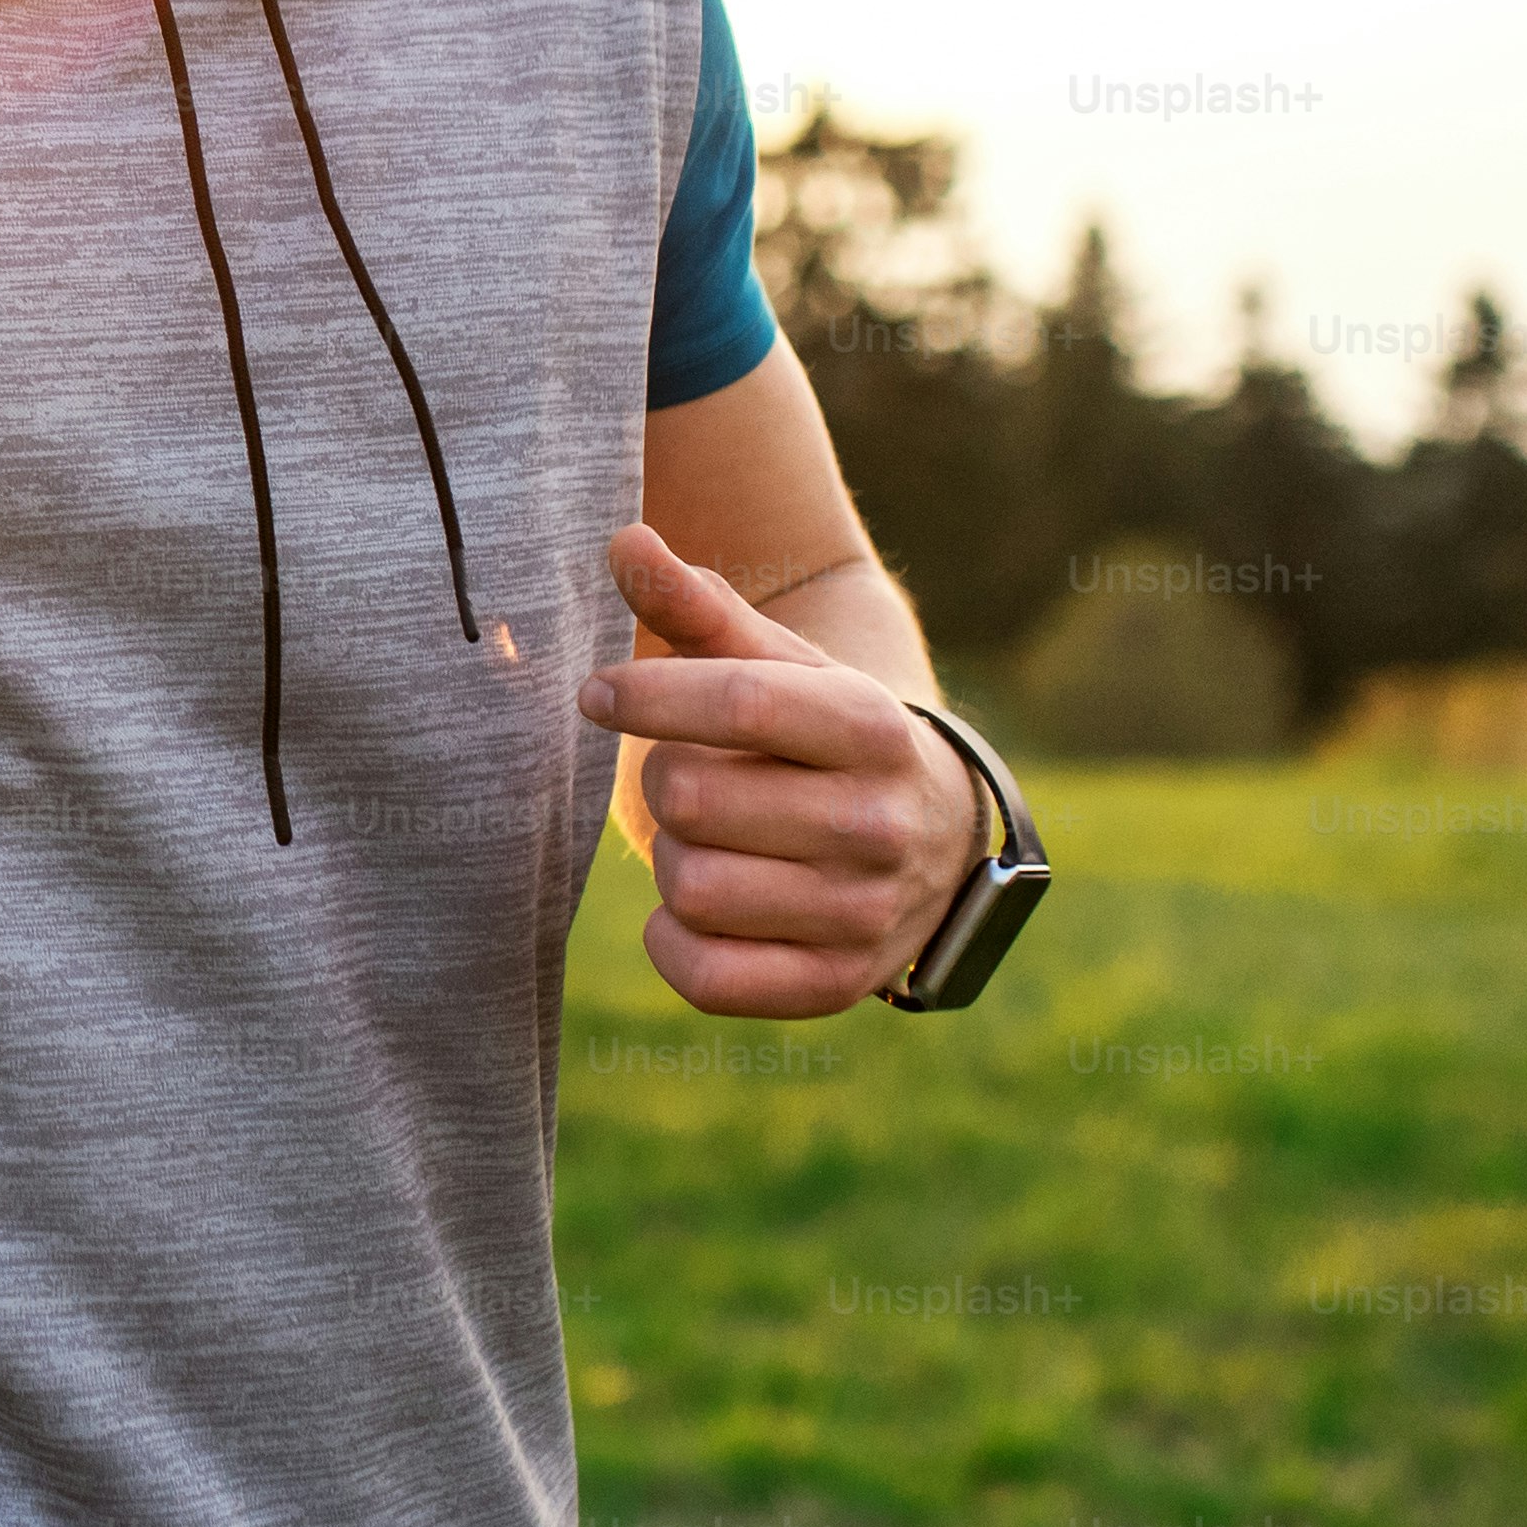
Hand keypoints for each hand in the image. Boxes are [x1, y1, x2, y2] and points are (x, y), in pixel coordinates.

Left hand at [579, 522, 981, 1017]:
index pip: (744, 703)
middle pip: (695, 800)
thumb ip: (697, 607)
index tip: (595, 694)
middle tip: (685, 774)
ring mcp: (864, 913)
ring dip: (672, 859)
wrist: (931, 839)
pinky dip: (676, 944)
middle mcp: (879, 823)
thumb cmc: (821, 734)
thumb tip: (623, 540)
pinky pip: (707, 978)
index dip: (650, 695)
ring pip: (694, 889)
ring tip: (708, 839)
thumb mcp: (779, 663)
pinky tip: (696, 910)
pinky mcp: (836, 986)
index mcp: (869, 726)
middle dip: (663, 780)